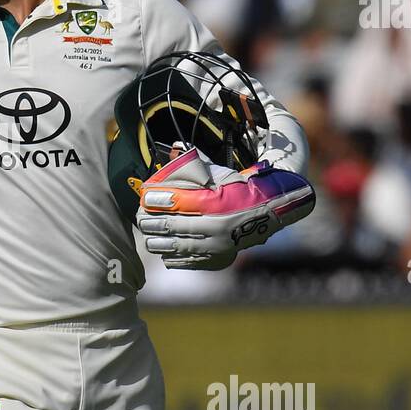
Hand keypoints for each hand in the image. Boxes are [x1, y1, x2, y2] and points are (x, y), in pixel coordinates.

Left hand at [135, 144, 314, 269]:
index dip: (156, 199)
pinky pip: (188, 260)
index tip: (144, 197)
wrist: (269, 212)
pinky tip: (164, 249)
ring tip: (149, 235)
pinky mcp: (217, 258)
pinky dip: (173, 255)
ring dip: (158, 241)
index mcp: (213, 202)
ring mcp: (216, 245)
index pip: (176, 201)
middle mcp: (214, 226)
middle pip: (171, 226)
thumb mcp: (221, 175)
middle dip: (152, 222)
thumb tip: (174, 149)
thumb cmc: (240, 189)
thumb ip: (197, 168)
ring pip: (176, 246)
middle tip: (141, 218)